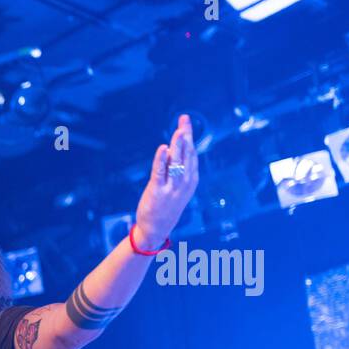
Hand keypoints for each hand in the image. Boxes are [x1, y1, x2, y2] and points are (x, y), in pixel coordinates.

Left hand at [133, 113, 199, 248]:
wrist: (156, 229)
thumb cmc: (166, 206)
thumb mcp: (177, 187)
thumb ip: (176, 169)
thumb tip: (173, 149)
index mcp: (191, 180)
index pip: (192, 154)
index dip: (189, 137)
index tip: (185, 122)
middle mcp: (185, 182)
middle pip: (186, 154)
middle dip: (185, 136)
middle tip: (184, 120)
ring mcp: (172, 187)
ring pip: (177, 162)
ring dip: (178, 146)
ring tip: (178, 131)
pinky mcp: (158, 191)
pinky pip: (161, 173)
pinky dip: (162, 160)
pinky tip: (163, 149)